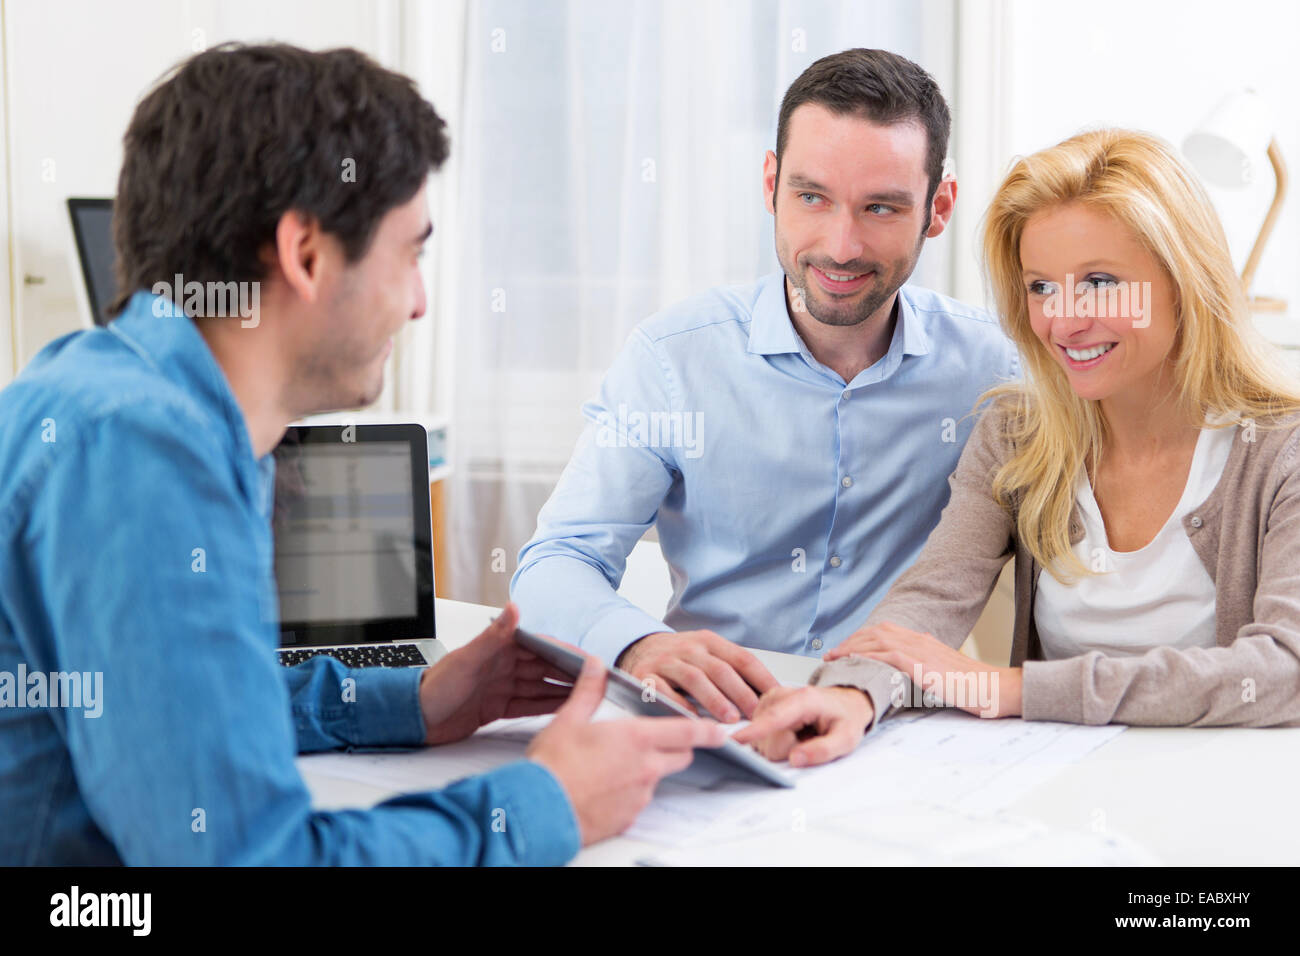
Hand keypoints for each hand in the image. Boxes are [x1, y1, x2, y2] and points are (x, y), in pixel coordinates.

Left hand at [418, 603, 572, 744]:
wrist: (413, 718)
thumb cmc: (433, 687)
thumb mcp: (467, 660)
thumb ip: (494, 635)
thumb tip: (514, 608)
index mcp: (497, 648)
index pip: (539, 647)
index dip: (564, 653)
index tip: (586, 659)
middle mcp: (501, 665)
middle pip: (543, 668)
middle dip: (568, 674)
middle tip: (596, 681)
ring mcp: (500, 685)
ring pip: (538, 686)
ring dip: (561, 691)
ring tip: (586, 696)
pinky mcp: (496, 706)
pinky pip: (527, 704)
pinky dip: (545, 706)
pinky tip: (562, 708)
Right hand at [528, 656, 727, 845]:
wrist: (540, 811)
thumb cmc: (553, 766)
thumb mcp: (569, 719)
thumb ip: (589, 691)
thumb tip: (595, 665)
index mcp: (637, 739)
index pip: (688, 732)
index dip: (709, 730)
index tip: (721, 730)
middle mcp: (646, 768)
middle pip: (680, 756)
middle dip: (677, 747)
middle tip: (656, 740)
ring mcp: (639, 796)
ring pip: (658, 778)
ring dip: (649, 769)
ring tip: (617, 765)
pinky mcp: (628, 818)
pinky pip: (638, 801)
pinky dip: (630, 792)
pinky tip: (606, 787)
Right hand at [615, 630, 778, 721]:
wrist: (639, 650)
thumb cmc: (681, 659)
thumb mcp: (707, 655)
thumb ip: (732, 671)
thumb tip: (767, 697)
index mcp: (710, 642)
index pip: (742, 659)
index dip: (761, 679)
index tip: (776, 697)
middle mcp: (689, 648)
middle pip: (720, 669)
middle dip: (740, 693)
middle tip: (755, 713)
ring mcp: (666, 661)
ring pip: (695, 678)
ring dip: (714, 699)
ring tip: (729, 717)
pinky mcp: (646, 676)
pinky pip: (664, 690)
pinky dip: (679, 704)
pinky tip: (692, 718)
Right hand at [731, 685, 872, 766]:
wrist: (845, 702)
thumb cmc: (845, 717)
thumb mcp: (846, 738)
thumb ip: (823, 750)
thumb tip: (795, 759)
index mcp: (804, 700)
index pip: (775, 718)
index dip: (755, 731)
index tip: (736, 739)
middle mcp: (783, 695)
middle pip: (768, 736)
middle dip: (786, 748)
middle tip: (808, 740)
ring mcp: (771, 700)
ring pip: (762, 737)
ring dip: (781, 744)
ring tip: (801, 735)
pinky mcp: (764, 707)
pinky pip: (760, 735)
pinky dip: (775, 739)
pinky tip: (791, 732)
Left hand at [825, 622, 1021, 717]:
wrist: (995, 688)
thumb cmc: (973, 686)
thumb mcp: (942, 673)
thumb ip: (924, 667)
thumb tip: (906, 674)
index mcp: (923, 641)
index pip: (884, 632)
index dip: (861, 638)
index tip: (844, 649)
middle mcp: (920, 641)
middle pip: (876, 632)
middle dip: (850, 641)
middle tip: (831, 654)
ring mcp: (921, 651)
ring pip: (878, 640)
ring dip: (853, 648)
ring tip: (835, 658)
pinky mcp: (923, 665)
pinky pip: (890, 655)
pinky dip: (870, 656)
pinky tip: (856, 662)